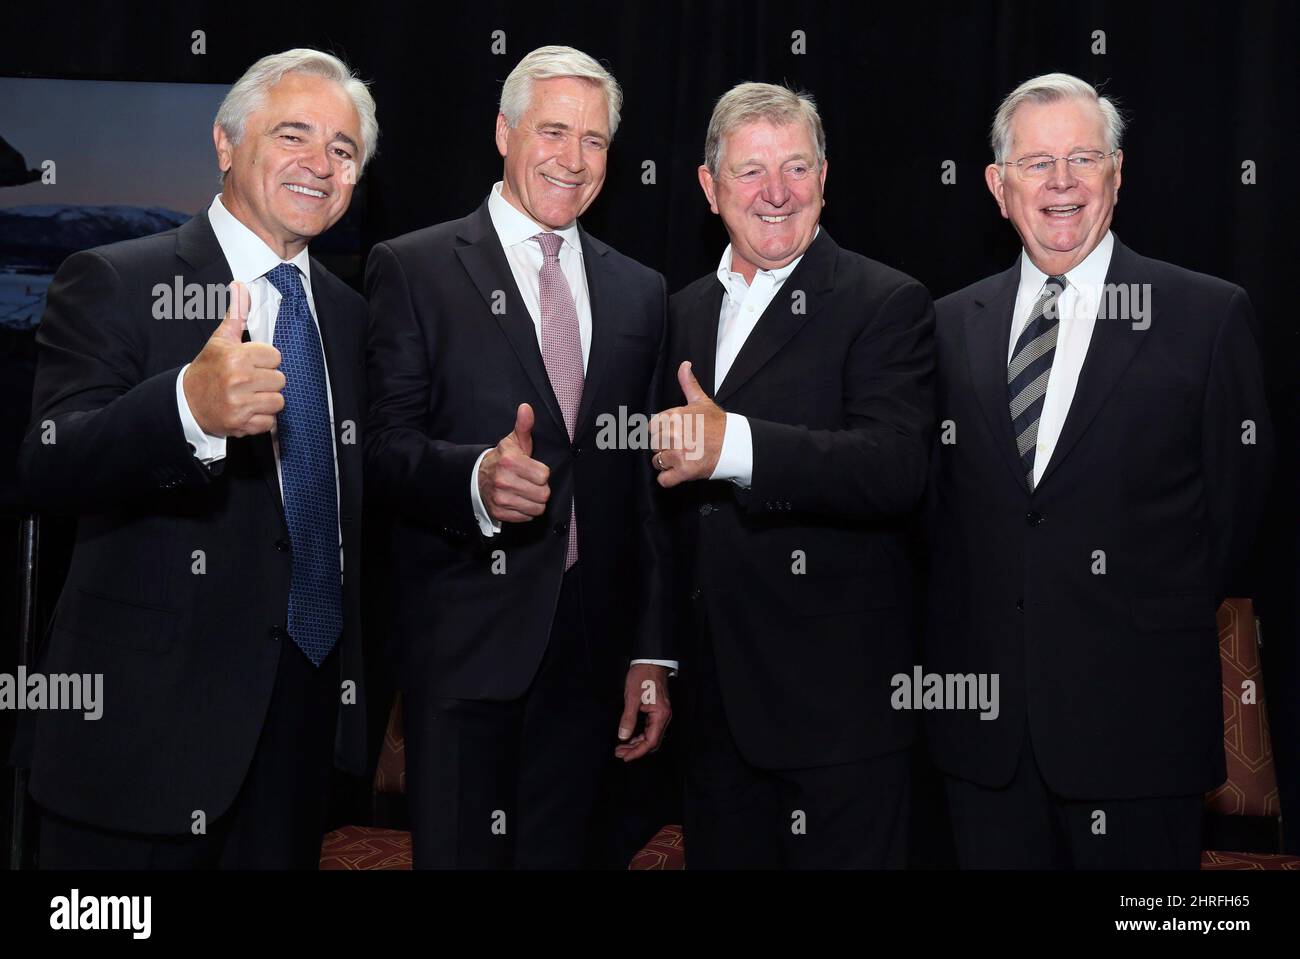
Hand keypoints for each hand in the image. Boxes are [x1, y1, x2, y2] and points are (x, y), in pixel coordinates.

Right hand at [182, 282, 284, 436]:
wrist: (186, 402)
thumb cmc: (208, 370)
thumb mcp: (220, 341)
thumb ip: (235, 315)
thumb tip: (241, 286)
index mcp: (236, 357)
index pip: (275, 356)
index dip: (265, 360)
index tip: (251, 363)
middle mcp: (238, 380)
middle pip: (280, 379)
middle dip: (268, 381)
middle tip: (250, 381)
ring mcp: (240, 404)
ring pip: (278, 401)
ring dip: (267, 400)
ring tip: (250, 395)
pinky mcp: (241, 423)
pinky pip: (270, 421)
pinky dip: (261, 419)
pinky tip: (248, 410)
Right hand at [478, 403, 550, 522]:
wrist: (477, 477)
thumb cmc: (502, 458)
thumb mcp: (513, 441)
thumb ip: (524, 425)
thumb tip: (526, 408)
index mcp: (510, 461)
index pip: (544, 475)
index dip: (541, 473)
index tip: (533, 470)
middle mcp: (504, 481)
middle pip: (543, 494)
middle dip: (540, 488)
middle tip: (530, 482)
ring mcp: (500, 498)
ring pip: (536, 508)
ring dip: (534, 501)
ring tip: (525, 491)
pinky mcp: (499, 512)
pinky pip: (526, 517)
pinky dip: (525, 511)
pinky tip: (518, 500)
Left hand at [615, 664, 671, 761]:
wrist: (650, 661)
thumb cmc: (642, 676)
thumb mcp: (632, 698)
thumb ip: (628, 718)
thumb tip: (623, 736)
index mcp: (660, 715)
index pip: (651, 741)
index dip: (638, 752)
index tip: (625, 757)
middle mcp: (664, 717)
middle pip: (652, 741)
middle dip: (635, 749)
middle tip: (619, 753)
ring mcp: (661, 714)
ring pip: (650, 736)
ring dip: (636, 743)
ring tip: (621, 747)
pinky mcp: (657, 711)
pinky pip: (649, 729)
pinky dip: (639, 735)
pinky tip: (629, 737)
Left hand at [649, 360, 725, 487]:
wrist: (735, 445)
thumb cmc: (718, 424)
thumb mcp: (702, 401)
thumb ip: (688, 383)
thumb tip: (684, 365)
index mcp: (673, 416)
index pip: (652, 427)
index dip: (662, 432)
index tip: (674, 434)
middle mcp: (673, 434)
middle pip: (653, 445)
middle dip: (664, 447)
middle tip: (681, 446)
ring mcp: (678, 454)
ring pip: (657, 461)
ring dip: (667, 463)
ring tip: (682, 458)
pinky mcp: (684, 471)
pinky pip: (664, 479)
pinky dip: (669, 478)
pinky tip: (679, 472)